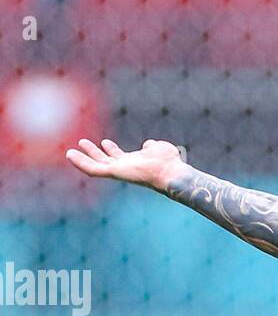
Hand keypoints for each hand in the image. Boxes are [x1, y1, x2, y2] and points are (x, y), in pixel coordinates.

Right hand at [65, 138, 186, 192]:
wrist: (170, 172)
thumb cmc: (169, 162)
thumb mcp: (159, 148)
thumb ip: (152, 146)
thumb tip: (148, 144)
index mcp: (135, 162)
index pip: (120, 157)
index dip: (112, 150)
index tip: (105, 142)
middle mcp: (126, 168)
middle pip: (105, 160)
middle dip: (94, 152)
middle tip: (83, 142)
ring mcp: (119, 171)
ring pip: (96, 166)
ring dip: (83, 158)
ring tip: (70, 152)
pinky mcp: (114, 173)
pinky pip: (93, 169)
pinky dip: (81, 163)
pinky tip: (70, 155)